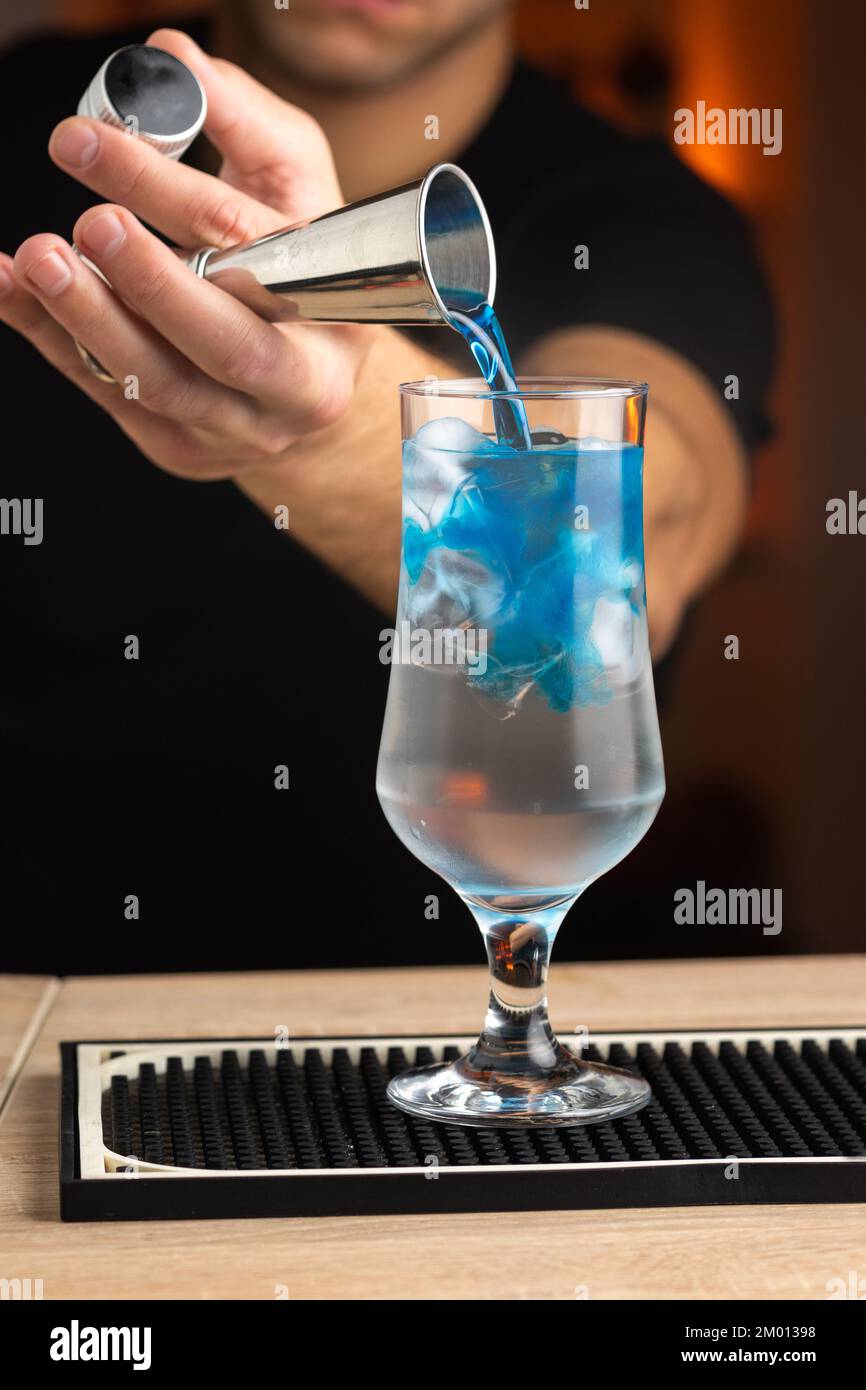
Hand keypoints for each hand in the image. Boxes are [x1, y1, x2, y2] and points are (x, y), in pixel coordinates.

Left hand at [0, 29, 375, 480]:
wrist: (310, 387)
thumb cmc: (302, 270)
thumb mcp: (295, 186)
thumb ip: (241, 116)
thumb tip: (169, 58)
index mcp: (335, 310)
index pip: (250, 248)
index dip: (167, 192)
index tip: (92, 138)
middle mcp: (296, 382)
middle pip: (223, 342)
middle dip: (150, 285)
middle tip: (87, 224)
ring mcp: (238, 427)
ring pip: (161, 385)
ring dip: (90, 321)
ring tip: (38, 260)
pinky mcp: (182, 449)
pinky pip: (108, 396)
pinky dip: (53, 341)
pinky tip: (13, 288)